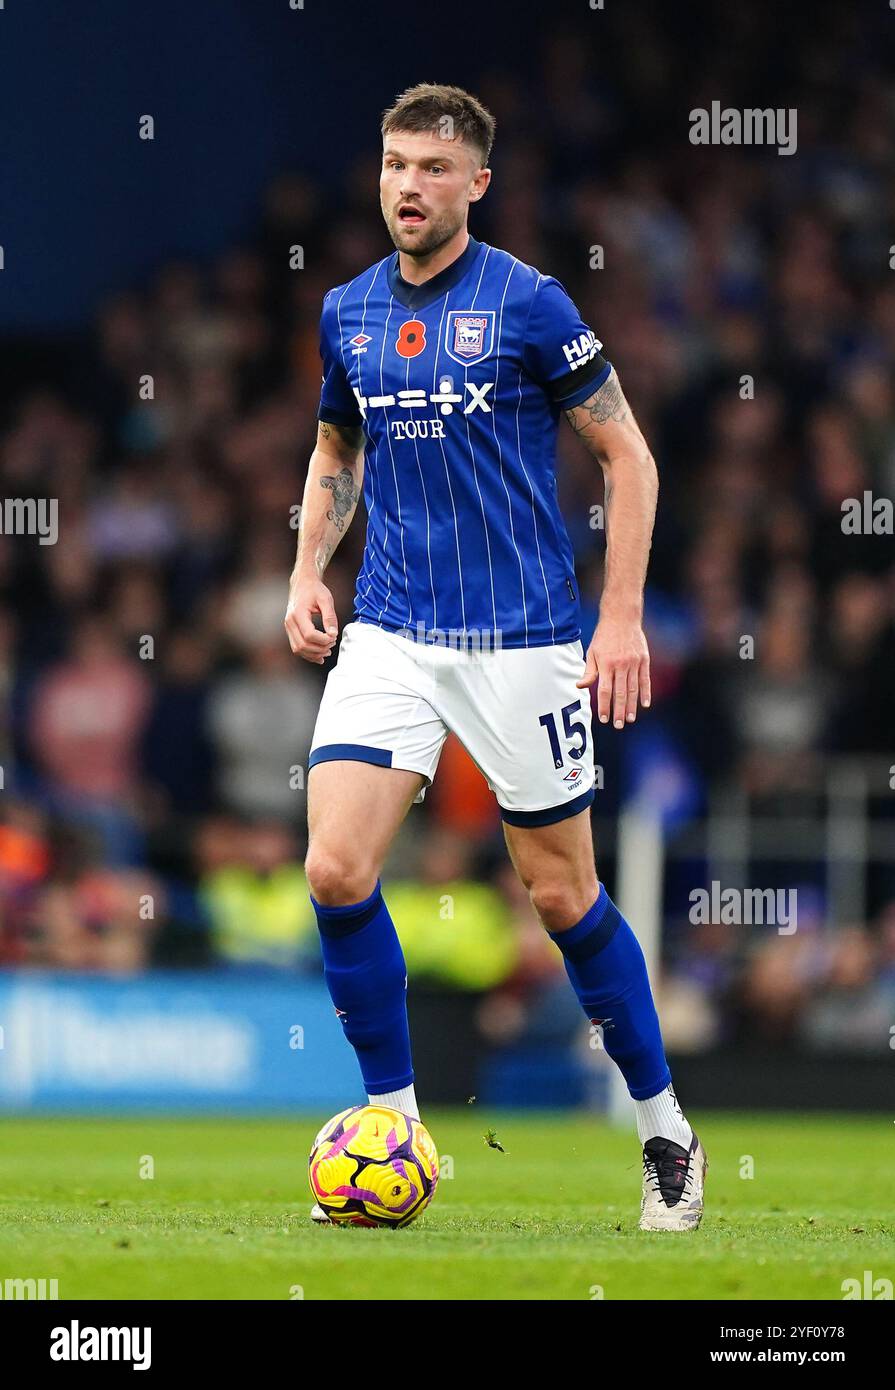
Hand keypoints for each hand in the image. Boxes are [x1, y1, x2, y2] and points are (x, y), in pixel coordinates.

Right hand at [284, 575, 338, 663]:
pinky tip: (319, 656)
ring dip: (313, 654)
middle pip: (302, 645)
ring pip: (298, 649)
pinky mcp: (290, 630)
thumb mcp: (326, 599)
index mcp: (298, 613)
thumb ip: (330, 617)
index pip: (309, 635)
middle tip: (332, 643)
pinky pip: (296, 647)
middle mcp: (290, 621)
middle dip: (319, 649)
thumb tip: (333, 634)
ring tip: (327, 651)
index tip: (334, 637)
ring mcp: (288, 627)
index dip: (323, 640)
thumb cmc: (314, 589)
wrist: (302, 583)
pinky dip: (307, 654)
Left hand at [577, 610, 650, 727]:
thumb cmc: (604, 636)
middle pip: (620, 693)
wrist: (622, 617)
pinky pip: (645, 679)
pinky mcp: (644, 659)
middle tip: (618, 725)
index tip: (604, 718)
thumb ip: (589, 671)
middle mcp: (621, 665)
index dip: (604, 706)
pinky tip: (645, 705)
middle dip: (618, 711)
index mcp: (606, 664)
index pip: (605, 690)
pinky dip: (646, 692)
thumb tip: (580, 687)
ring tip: (629, 719)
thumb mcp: (592, 652)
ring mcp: (634, 662)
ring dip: (631, 706)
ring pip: (633, 689)